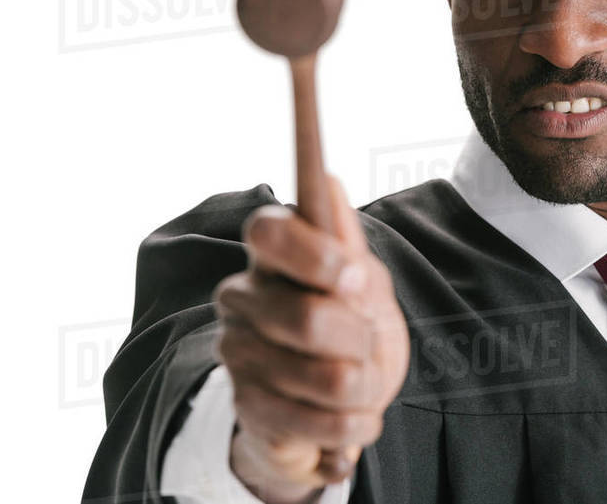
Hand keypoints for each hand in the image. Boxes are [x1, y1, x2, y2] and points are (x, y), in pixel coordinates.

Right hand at [213, 174, 409, 502]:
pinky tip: (359, 417)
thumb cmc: (351, 322)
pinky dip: (356, 424)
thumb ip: (347, 243)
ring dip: (366, 386)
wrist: (338, 399)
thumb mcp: (362, 280)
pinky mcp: (248, 408)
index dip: (313, 255)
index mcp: (270, 254)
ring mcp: (238, 354)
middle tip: (367, 340)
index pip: (268, 232)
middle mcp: (241, 298)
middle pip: (307, 319)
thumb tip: (329, 183)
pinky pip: (321, 424)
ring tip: (365, 382)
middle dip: (360, 338)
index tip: (353, 275)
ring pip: (326, 378)